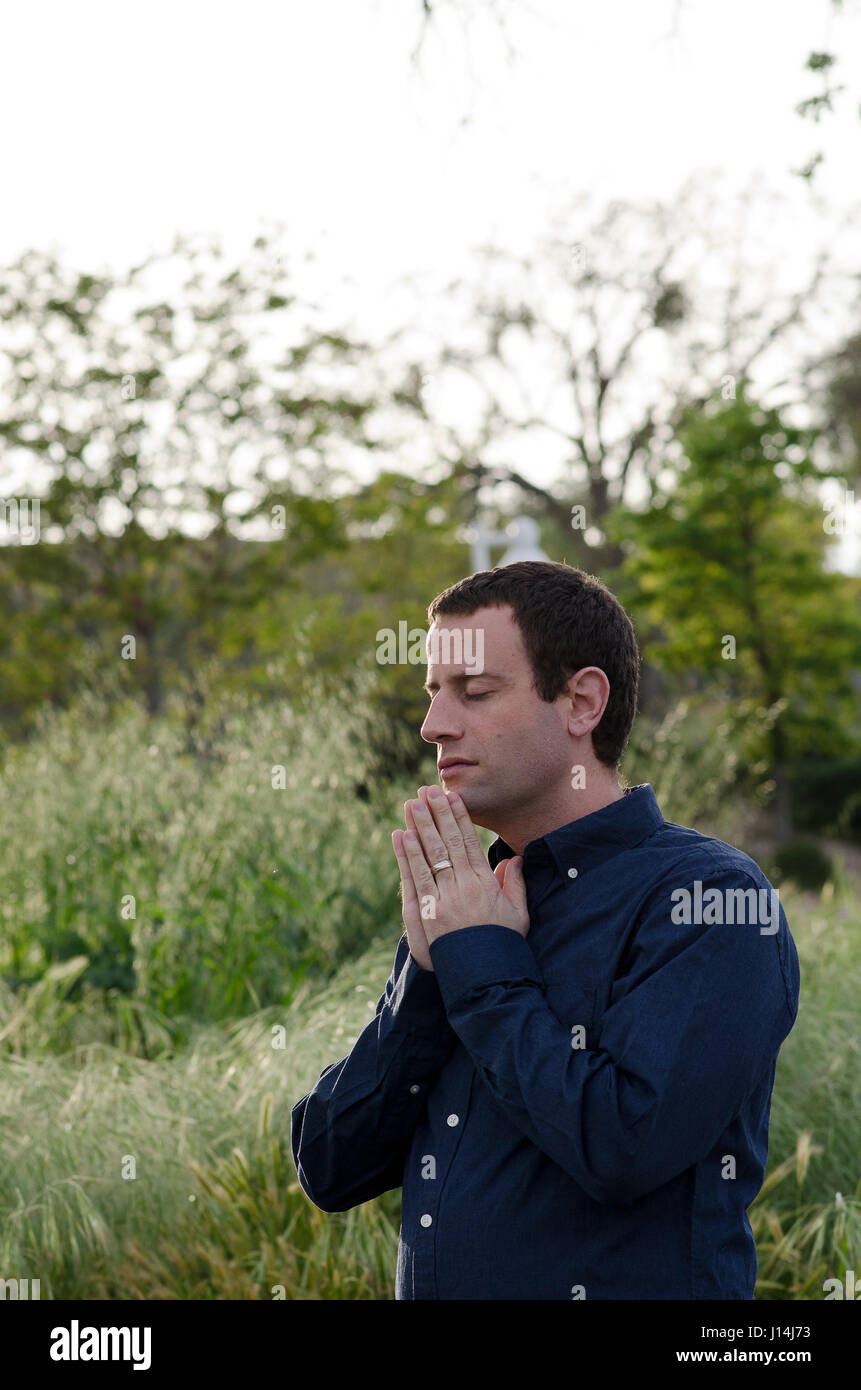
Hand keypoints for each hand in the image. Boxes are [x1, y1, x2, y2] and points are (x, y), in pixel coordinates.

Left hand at [392, 785, 528, 952]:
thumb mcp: (518, 914)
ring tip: (411, 803)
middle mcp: (463, 886)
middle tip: (426, 790)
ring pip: (429, 855)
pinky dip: (406, 855)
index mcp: (485, 884)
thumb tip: (514, 860)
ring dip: (418, 827)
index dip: (459, 817)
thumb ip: (515, 885)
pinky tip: (401, 836)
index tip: (452, 796)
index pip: (469, 842)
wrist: (484, 976)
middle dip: (436, 813)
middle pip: (447, 842)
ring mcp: (443, 898)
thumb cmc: (502, 946)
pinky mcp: (427, 911)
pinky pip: (415, 877)